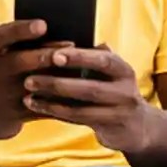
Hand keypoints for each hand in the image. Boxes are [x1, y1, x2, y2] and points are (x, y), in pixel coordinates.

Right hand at [0, 19, 71, 145]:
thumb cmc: (0, 73)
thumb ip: (18, 42)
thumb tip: (56, 29)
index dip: (21, 31)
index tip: (43, 24)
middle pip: (17, 62)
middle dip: (45, 54)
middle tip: (70, 45)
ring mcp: (0, 96)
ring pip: (33, 86)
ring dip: (58, 76)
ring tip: (81, 66)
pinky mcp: (14, 116)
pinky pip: (42, 106)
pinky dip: (61, 98)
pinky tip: (79, 89)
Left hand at [22, 44, 154, 153]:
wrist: (138, 127)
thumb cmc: (114, 90)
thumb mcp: (111, 72)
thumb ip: (95, 56)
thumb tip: (67, 36)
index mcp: (123, 70)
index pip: (104, 61)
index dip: (80, 57)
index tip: (55, 54)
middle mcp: (125, 91)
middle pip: (90, 88)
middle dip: (58, 83)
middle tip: (30, 78)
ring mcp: (118, 113)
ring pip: (81, 108)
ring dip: (51, 101)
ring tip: (28, 94)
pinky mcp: (109, 129)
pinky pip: (78, 120)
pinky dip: (56, 112)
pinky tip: (36, 106)